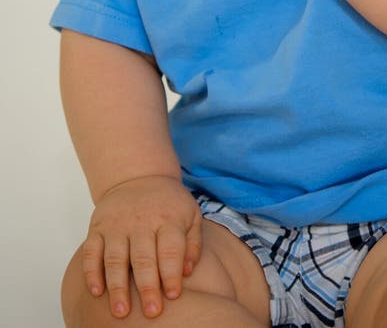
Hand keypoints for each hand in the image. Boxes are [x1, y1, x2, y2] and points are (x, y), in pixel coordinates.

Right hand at [82, 175, 202, 319]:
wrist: (138, 176)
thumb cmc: (168, 204)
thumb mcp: (190, 214)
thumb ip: (193, 243)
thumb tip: (187, 272)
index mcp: (168, 218)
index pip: (170, 249)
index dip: (171, 273)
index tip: (173, 296)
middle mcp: (141, 221)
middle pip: (143, 257)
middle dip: (147, 287)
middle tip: (151, 312)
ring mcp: (117, 224)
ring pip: (115, 258)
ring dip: (117, 286)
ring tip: (121, 311)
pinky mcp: (97, 227)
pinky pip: (91, 251)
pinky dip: (92, 272)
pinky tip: (97, 292)